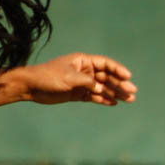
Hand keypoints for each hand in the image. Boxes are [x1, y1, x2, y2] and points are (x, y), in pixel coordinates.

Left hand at [22, 53, 137, 105]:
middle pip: (107, 77)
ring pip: (103, 88)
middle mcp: (84, 71)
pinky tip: (113, 103)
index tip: (128, 76)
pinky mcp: (77, 94)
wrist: (31, 87)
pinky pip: (94, 96)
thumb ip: (88, 82)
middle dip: (120, 84)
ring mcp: (82, 83)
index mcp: (83, 61)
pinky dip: (104, 99)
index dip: (118, 70)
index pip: (105, 64)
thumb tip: (103, 89)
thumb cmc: (49, 77)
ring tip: (129, 100)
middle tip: (132, 92)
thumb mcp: (69, 77)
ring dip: (115, 93)